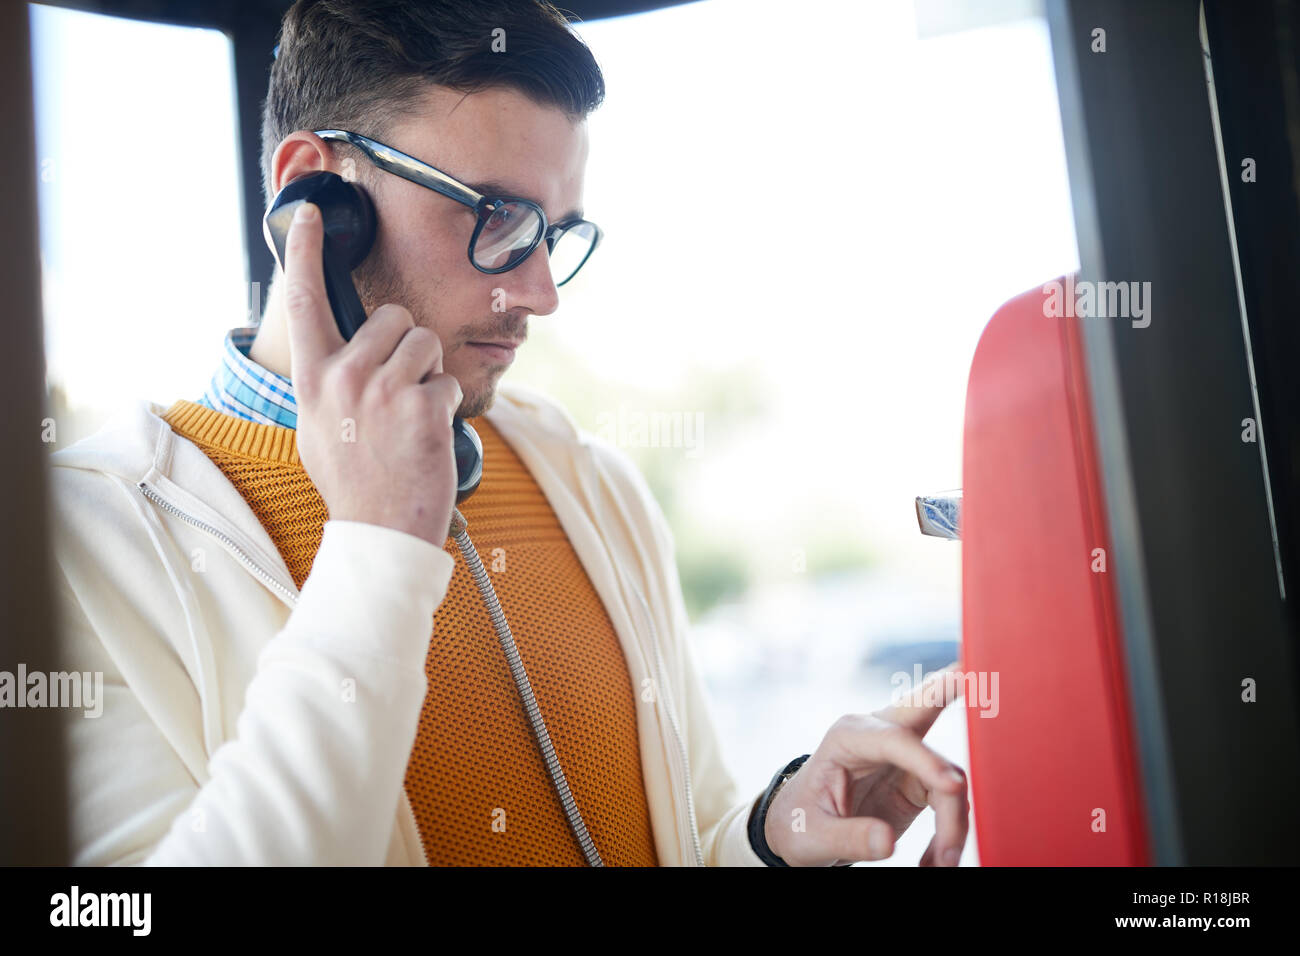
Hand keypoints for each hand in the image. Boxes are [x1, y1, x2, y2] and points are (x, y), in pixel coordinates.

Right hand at [282, 201, 461, 546]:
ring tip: (411, 417)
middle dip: (407, 345)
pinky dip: (445, 407)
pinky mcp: (422, 407)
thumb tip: (340, 352)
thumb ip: (327, 381)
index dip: (303, 251)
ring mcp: (383, 390)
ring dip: (429, 375)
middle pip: (393, 317)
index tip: (307, 213)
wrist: (380, 530)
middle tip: (397, 392)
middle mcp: (343, 376)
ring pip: (426, 344)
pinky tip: (426, 436)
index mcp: (311, 379)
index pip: (302, 302)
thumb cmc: (354, 480)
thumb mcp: (318, 425)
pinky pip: (448, 382)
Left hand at [764, 662, 969, 865]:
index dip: (927, 761)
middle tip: (981, 668)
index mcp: (848, 736)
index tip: (954, 787)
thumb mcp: (812, 836)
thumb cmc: (799, 822)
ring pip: (949, 776)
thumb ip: (849, 837)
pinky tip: (937, 859)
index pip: (895, 740)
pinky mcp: (918, 777)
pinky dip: (950, 832)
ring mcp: (903, 753)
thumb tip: (888, 842)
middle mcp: (879, 734)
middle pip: (924, 702)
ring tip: (942, 863)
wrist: (799, 826)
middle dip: (954, 685)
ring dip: (954, 822)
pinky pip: (949, 799)